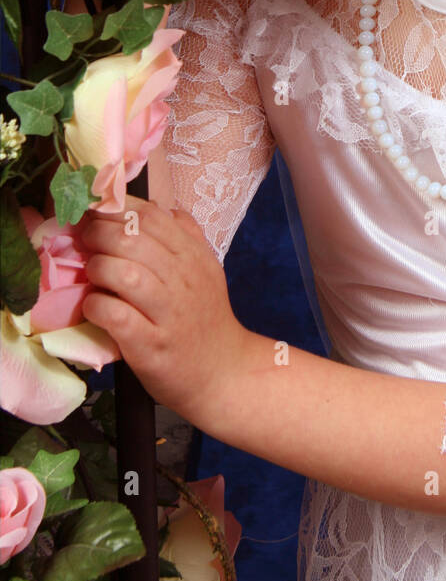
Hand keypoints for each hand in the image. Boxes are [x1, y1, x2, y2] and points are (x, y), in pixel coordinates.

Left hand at [78, 195, 248, 425]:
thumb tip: (164, 208)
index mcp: (193, 256)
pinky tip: (95, 306)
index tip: (96, 209)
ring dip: (97, 267)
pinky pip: (116, 316)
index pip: (152, 216)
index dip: (117, 207)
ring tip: (92, 273)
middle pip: (132, 239)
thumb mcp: (207, 270)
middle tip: (85, 240)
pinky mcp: (151, 346)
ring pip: (123, 273)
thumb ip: (188, 236)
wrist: (223, 373)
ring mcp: (168, 313)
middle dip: (98, 234)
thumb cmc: (206, 319)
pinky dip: (97, 306)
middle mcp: (183, 280)